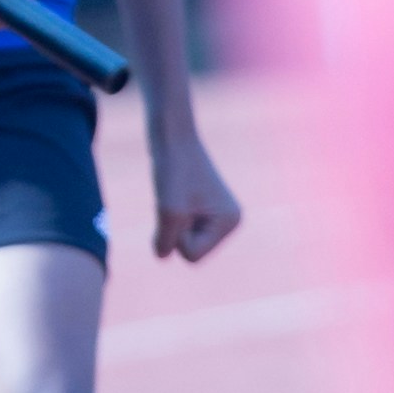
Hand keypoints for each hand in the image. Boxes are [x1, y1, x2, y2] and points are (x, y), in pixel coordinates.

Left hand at [147, 126, 243, 266]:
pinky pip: (178, 228)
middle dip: (175, 230)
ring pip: (182, 240)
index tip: (178, 205)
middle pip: (190, 250)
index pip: (192, 256)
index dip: (176, 235)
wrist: (172, 136)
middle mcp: (229, 221)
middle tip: (174, 198)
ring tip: (174, 194)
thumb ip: (166, 241)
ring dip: (170, 222)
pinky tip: (174, 194)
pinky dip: (168, 215)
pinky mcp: (203, 209)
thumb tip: (163, 255)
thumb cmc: (173, 170)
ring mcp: (216, 215)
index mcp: (230, 222)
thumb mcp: (168, 211)